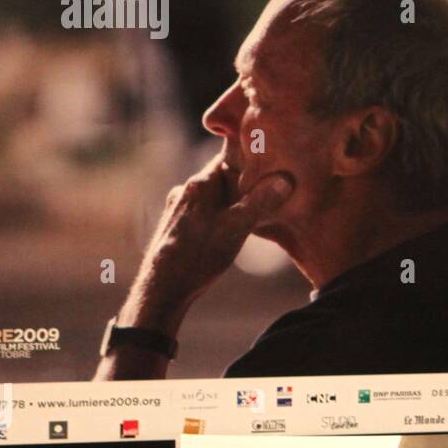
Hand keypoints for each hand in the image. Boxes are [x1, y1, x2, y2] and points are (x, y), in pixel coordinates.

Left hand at [120, 155, 294, 335]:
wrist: (162, 289)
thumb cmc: (198, 256)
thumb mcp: (237, 228)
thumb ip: (260, 202)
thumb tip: (284, 179)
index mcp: (199, 185)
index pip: (227, 158)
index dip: (250, 160)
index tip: (269, 164)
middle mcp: (185, 192)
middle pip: (220, 178)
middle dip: (243, 183)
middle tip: (267, 191)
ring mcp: (177, 209)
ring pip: (211, 196)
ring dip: (230, 202)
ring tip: (250, 214)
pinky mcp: (175, 227)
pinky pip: (203, 212)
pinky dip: (218, 215)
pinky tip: (226, 231)